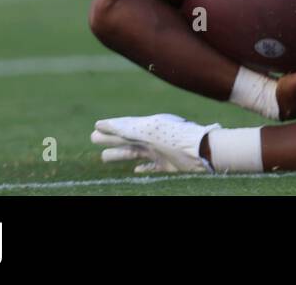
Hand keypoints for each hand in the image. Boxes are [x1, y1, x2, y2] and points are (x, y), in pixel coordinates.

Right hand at [91, 113, 218, 173]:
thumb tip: (101, 125)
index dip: (110, 126)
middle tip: (93, 138)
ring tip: (103, 156)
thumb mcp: (148, 131)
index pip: (125, 126)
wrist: (202, 151)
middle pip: (126, 139)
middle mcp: (153, 138)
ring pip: (134, 153)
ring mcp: (159, 151)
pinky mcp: (167, 165)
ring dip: (119, 154)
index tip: (96, 126)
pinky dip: (142, 169)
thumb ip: (126, 129)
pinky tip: (135, 171)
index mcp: (149, 126)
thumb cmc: (176, 137)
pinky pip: (151, 167)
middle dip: (110, 139)